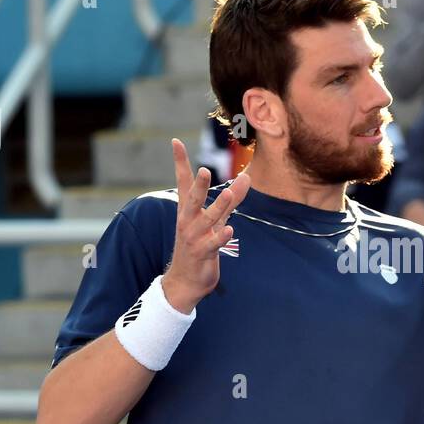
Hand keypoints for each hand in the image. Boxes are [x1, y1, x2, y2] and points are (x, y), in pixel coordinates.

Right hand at [161, 138, 250, 313]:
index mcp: (188, 210)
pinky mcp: (202, 253)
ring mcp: (194, 237)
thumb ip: (232, 200)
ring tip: (230, 194)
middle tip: (205, 169)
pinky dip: (220, 237)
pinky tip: (229, 230)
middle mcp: (188, 221)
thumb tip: (247, 178)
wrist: (185, 281)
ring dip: (219, 207)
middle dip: (199, 185)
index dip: (180, 162)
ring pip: (207, 220)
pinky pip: (212, 244)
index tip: (175, 142)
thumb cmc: (200, 245)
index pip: (184, 182)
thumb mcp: (216, 219)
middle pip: (193, 199)